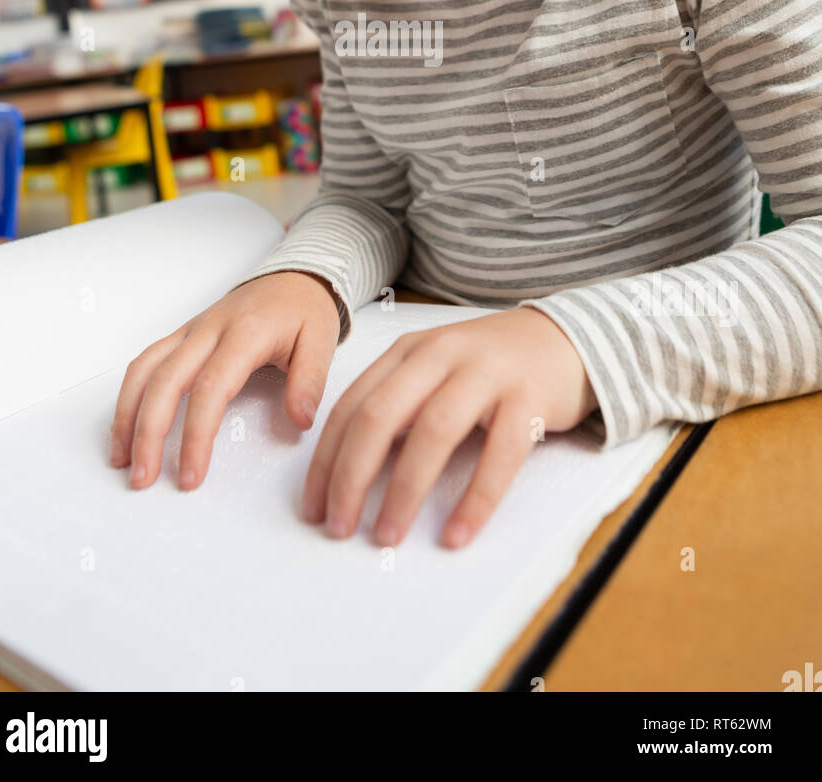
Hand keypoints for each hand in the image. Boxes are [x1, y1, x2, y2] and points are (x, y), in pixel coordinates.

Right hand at [108, 270, 340, 489]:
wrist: (293, 275)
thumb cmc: (304, 310)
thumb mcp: (321, 340)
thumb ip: (311, 381)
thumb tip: (299, 420)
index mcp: (244, 333)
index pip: (210, 389)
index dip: (195, 436)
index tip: (191, 475)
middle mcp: (209, 330)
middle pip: (164, 382)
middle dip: (148, 434)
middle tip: (143, 479)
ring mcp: (191, 331)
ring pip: (144, 370)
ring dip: (127, 416)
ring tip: (122, 460)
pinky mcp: (182, 335)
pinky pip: (144, 362)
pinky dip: (128, 395)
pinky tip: (125, 426)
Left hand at [300, 307, 597, 549]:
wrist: (564, 339)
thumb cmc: (487, 366)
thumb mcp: (432, 370)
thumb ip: (394, 404)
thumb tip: (345, 473)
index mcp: (408, 351)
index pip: (351, 406)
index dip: (326, 461)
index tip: (313, 508)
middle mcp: (440, 355)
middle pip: (380, 416)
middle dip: (351, 477)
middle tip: (339, 527)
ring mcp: (486, 374)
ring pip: (433, 432)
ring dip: (404, 490)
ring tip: (388, 536)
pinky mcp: (529, 398)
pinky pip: (499, 454)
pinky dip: (475, 498)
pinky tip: (456, 533)